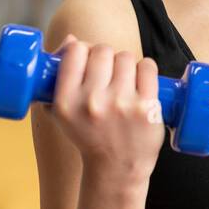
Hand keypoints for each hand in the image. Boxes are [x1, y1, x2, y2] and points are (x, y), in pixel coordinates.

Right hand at [44, 34, 165, 187]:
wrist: (116, 168)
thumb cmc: (89, 136)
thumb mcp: (63, 113)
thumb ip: (60, 77)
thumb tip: (71, 40)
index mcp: (66, 102)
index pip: (75, 51)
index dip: (83, 49)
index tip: (88, 59)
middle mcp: (92, 102)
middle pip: (103, 51)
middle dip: (106, 56)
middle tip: (109, 71)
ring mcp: (121, 104)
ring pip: (126, 57)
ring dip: (126, 63)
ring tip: (125, 79)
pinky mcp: (146, 108)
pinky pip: (147, 67)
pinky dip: (145, 69)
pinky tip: (141, 79)